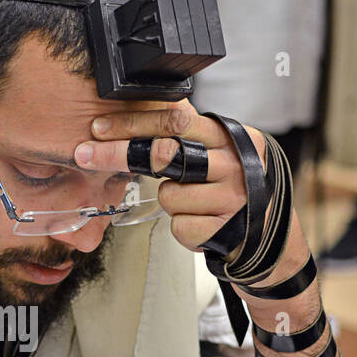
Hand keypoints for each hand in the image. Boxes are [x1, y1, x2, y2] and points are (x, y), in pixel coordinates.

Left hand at [73, 101, 268, 254]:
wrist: (271, 236)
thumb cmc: (235, 187)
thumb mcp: (222, 152)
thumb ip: (190, 136)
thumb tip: (135, 122)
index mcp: (229, 136)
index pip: (176, 120)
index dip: (134, 123)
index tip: (98, 127)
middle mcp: (234, 163)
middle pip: (162, 154)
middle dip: (116, 154)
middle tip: (85, 154)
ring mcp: (232, 197)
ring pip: (169, 196)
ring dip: (171, 202)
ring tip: (195, 204)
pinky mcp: (225, 230)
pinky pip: (179, 227)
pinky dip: (183, 228)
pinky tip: (203, 223)